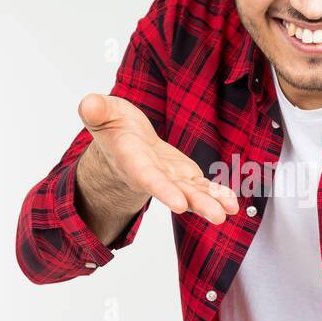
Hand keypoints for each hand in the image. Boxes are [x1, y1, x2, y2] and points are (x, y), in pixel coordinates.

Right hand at [77, 93, 238, 223]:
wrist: (123, 142)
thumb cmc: (113, 126)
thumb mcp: (102, 113)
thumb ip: (96, 110)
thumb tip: (88, 104)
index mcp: (132, 161)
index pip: (148, 177)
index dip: (163, 190)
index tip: (180, 204)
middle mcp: (153, 175)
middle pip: (177, 191)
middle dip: (197, 203)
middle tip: (217, 216)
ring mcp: (171, 178)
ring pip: (193, 193)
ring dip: (212, 203)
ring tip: (229, 212)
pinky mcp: (185, 176)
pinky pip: (203, 187)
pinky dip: (218, 194)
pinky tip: (233, 203)